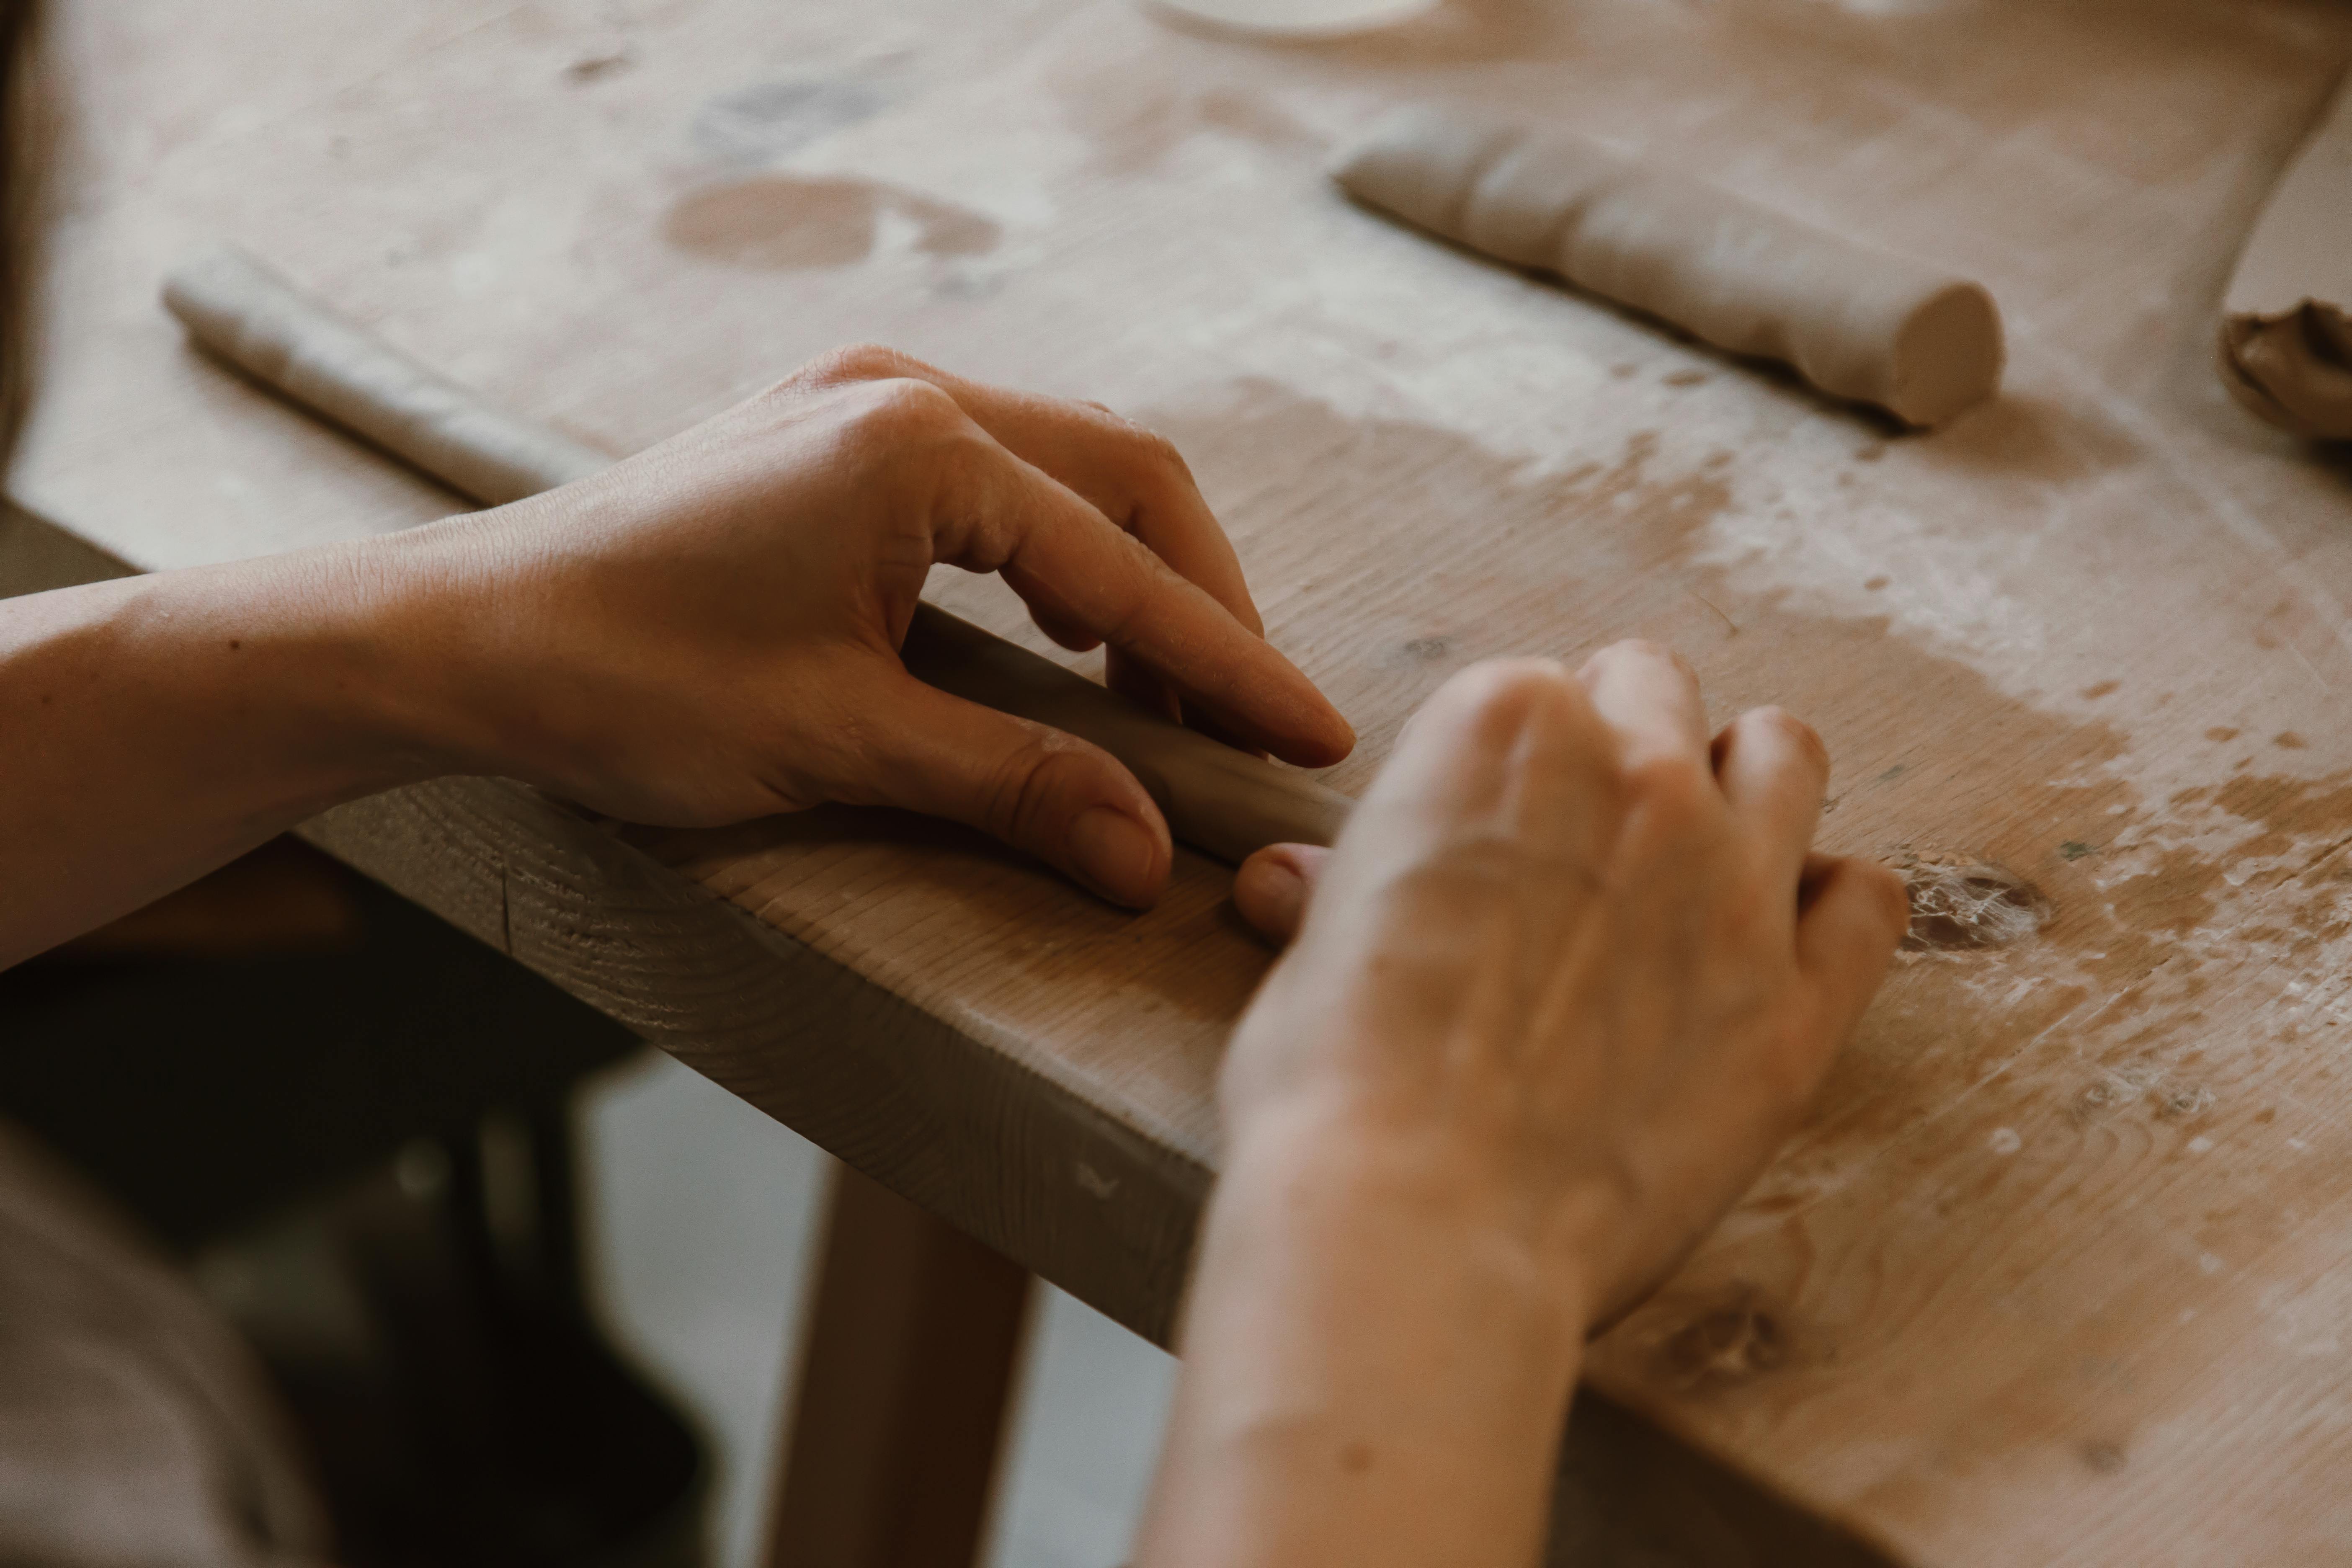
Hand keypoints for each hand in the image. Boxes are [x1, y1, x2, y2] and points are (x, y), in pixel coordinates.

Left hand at [379, 346, 1353, 905]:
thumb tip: (1147, 850)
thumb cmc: (622, 683)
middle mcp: (905, 394)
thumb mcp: (835, 742)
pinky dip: (1058, 561)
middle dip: (1202, 604)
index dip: (1227, 664)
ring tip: (1171, 699)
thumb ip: (1008, 782)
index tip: (1310, 738)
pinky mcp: (832, 435)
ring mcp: (863, 402)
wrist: (460, 640)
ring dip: (1134, 580)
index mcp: (917, 449)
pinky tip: (1067, 638)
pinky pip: (997, 482)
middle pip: (1126, 479)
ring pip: (1068, 473)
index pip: (1122, 567)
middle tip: (1248, 723)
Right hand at [1220, 643, 1904, 1325]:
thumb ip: (1343, 893)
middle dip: (1624, 745)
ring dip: (1744, 785)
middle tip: (1585, 836)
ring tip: (1698, 858)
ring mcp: (1733, 884)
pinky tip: (1780, 941)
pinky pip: (1867, 902)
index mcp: (1503, 728)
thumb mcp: (1312, 959)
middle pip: (1658, 693)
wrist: (1417, 1230)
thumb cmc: (1337, 1094)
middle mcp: (1634, 776)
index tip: (1492, 826)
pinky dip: (1830, 905)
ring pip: (1786, 755)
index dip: (1509, 766)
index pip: (1534, 692)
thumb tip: (1295, 880)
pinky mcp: (1798, 1002)